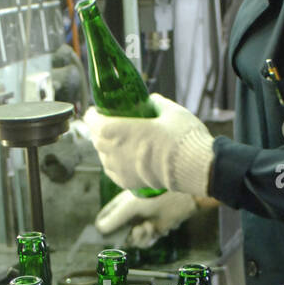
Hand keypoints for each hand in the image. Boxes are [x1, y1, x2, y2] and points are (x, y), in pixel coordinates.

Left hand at [85, 93, 214, 195]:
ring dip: (106, 148)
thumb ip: (157, 103)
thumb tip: (152, 100)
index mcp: (116, 130)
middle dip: (99, 130)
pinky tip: (123, 160)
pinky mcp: (127, 183)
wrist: (191, 168)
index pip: (92, 120)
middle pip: (95, 138)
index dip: (93, 113)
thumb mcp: (171, 111)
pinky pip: (113, 172)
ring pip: (103, 156)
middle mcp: (112, 150)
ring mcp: (118, 169)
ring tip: (118, 142)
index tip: (97, 110)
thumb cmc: (180, 137)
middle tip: (109, 124)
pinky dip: (114, 164)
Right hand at [95, 189, 196, 244]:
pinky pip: (145, 242)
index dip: (103, 228)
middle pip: (118, 234)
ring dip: (139, 237)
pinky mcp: (154, 231)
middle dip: (125, 236)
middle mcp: (130, 215)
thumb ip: (114, 219)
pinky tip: (153, 229)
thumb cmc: (154, 197)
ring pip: (132, 241)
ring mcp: (141, 223)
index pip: (105, 219)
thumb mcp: (131, 208)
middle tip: (134, 231)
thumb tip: (100, 230)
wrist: (181, 198)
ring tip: (148, 227)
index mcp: (121, 206)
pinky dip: (149, 238)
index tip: (103, 237)